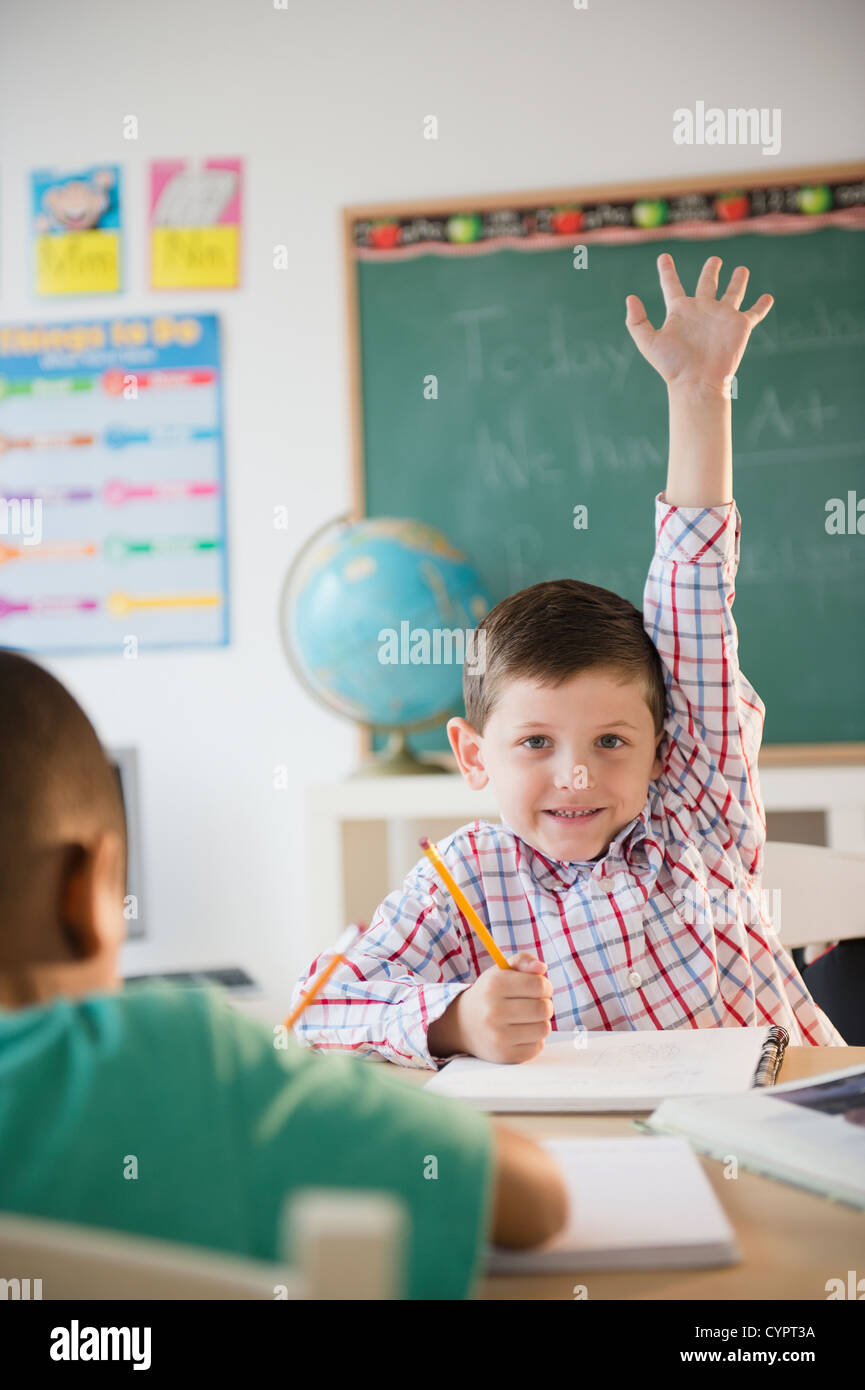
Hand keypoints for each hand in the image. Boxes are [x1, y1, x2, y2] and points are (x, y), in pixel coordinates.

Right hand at [448, 951, 552, 1063]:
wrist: (461, 1024)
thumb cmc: (488, 995)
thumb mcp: (500, 972)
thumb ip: (523, 961)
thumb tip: (542, 968)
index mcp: (494, 985)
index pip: (539, 985)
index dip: (545, 986)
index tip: (540, 988)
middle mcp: (494, 1011)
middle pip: (544, 1008)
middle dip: (544, 1004)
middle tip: (534, 1004)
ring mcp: (498, 1036)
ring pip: (543, 1029)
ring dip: (540, 1022)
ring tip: (527, 1019)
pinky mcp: (504, 1056)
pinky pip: (537, 1047)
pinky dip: (534, 1040)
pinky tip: (521, 1033)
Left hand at [625, 253, 772, 395]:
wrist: (697, 382)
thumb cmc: (673, 366)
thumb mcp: (648, 342)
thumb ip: (637, 321)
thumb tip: (630, 297)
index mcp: (680, 311)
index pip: (672, 285)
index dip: (667, 271)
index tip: (663, 257)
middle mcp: (702, 310)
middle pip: (707, 284)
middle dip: (711, 270)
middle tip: (715, 260)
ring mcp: (722, 317)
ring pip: (733, 292)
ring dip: (738, 281)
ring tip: (741, 269)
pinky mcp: (740, 326)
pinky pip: (754, 313)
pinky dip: (761, 305)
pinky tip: (768, 297)